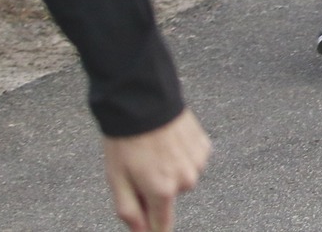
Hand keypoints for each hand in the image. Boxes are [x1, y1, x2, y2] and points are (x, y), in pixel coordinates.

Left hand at [103, 109, 210, 231]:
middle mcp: (185, 180)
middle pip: (169, 198)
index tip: (148, 227)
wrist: (146, 102)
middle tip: (140, 169)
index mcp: (162, 190)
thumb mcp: (117, 179)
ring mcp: (198, 162)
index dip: (153, 230)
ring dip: (169, 171)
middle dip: (156, 190)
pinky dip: (180, 157)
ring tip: (154, 152)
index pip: (162, 226)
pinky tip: (168, 142)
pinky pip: (192, 162)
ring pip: (182, 179)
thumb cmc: (127, 140)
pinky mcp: (204, 147)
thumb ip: (129, 210)